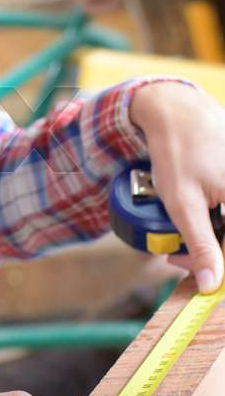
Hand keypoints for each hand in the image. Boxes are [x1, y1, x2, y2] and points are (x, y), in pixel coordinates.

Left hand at [129, 82, 224, 291]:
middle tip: (177, 255)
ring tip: (182, 239)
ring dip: (214, 237)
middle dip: (212, 251)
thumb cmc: (178, 152)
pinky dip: (218, 220)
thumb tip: (212, 283)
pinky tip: (200, 220)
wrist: (177, 112)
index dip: (217, 267)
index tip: (191, 271)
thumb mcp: (183, 203)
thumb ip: (200, 244)